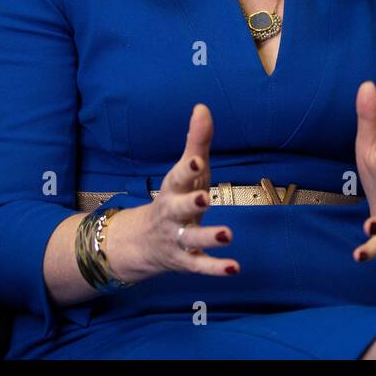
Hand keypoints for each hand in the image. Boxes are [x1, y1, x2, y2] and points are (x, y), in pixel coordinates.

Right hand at [106, 102, 239, 281]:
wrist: (141, 242)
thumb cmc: (175, 197)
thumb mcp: (186, 170)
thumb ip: (197, 141)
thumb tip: (202, 107)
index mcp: (173, 189)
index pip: (179, 177)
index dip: (188, 169)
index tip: (198, 160)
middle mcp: (172, 214)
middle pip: (178, 209)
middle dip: (190, 204)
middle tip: (205, 199)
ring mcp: (177, 239)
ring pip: (190, 239)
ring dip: (207, 237)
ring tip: (227, 234)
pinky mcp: (186, 261)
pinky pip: (200, 266)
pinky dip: (216, 268)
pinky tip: (234, 267)